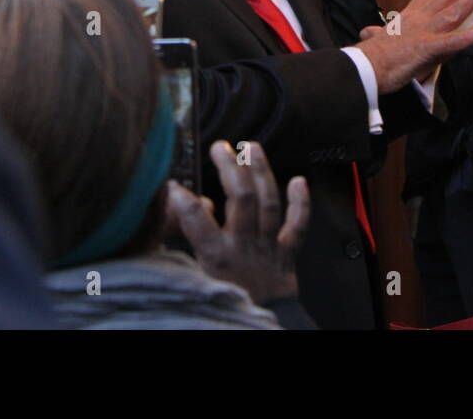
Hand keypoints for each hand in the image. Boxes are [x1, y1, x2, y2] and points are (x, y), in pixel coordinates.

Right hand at [167, 141, 308, 305]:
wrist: (261, 326)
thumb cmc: (222, 304)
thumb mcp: (191, 278)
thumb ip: (179, 246)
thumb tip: (176, 211)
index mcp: (216, 256)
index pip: (196, 219)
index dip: (182, 198)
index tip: (172, 183)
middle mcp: (244, 247)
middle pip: (240, 199)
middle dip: (230, 167)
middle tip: (220, 146)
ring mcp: (268, 248)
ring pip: (268, 203)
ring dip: (261, 172)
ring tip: (253, 147)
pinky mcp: (287, 255)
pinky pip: (298, 227)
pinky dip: (301, 204)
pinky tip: (299, 181)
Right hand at [356, 0, 472, 91]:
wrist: (364, 68)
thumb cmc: (370, 55)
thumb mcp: (376, 38)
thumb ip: (378, 33)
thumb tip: (368, 31)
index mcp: (410, 16)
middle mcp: (420, 19)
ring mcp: (425, 32)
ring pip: (454, 10)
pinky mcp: (427, 49)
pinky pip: (452, 43)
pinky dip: (468, 37)